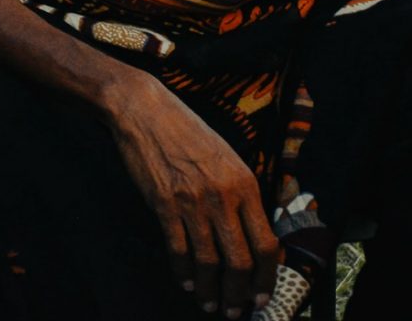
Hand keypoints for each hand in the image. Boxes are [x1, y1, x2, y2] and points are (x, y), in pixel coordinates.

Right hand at [103, 70, 279, 318]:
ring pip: (209, 260)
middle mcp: (223, 197)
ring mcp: (192, 202)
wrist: (145, 111)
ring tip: (212, 306)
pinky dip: (183, 271)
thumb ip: (243, 194)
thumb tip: (253, 231)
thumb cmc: (188, 132)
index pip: (267, 244)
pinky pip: (177, 248)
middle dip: (240, 293)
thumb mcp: (228, 157)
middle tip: (236, 311)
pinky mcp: (163, 203)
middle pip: (240, 260)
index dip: (267, 277)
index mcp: (246, 185)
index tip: (262, 294)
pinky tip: (187, 283)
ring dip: (212, 290)